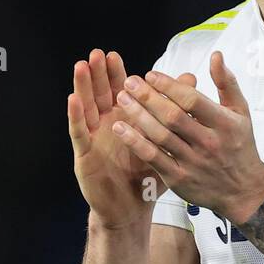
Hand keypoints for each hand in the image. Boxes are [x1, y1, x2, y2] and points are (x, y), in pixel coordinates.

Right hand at [67, 48, 195, 228]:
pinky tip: (73, 99)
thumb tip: (191, 80)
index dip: (115, 74)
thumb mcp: (162, 141)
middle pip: (100, 94)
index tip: (115, 56)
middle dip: (98, 75)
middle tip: (98, 54)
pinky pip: (79, 132)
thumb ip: (175, 109)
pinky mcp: (84, 155)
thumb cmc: (146, 175)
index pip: (118, 91)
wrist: (132, 209)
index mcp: (124, 119)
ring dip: (83, 87)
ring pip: (87, 107)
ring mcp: (94, 138)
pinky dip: (76, 115)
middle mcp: (106, 125)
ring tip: (82, 66)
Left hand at [110, 50, 263, 224]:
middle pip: (173, 116)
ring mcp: (193, 163)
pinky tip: (121, 128)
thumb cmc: (239, 146)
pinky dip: (135, 142)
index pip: (192, 100)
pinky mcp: (179, 179)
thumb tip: (215, 56)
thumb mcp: (240, 112)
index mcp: (223, 124)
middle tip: (129, 82)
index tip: (151, 75)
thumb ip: (226, 82)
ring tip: (122, 99)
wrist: (243, 190)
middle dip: (148, 97)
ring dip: (138, 116)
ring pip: (160, 136)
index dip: (169, 85)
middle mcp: (208, 143)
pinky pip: (153, 158)